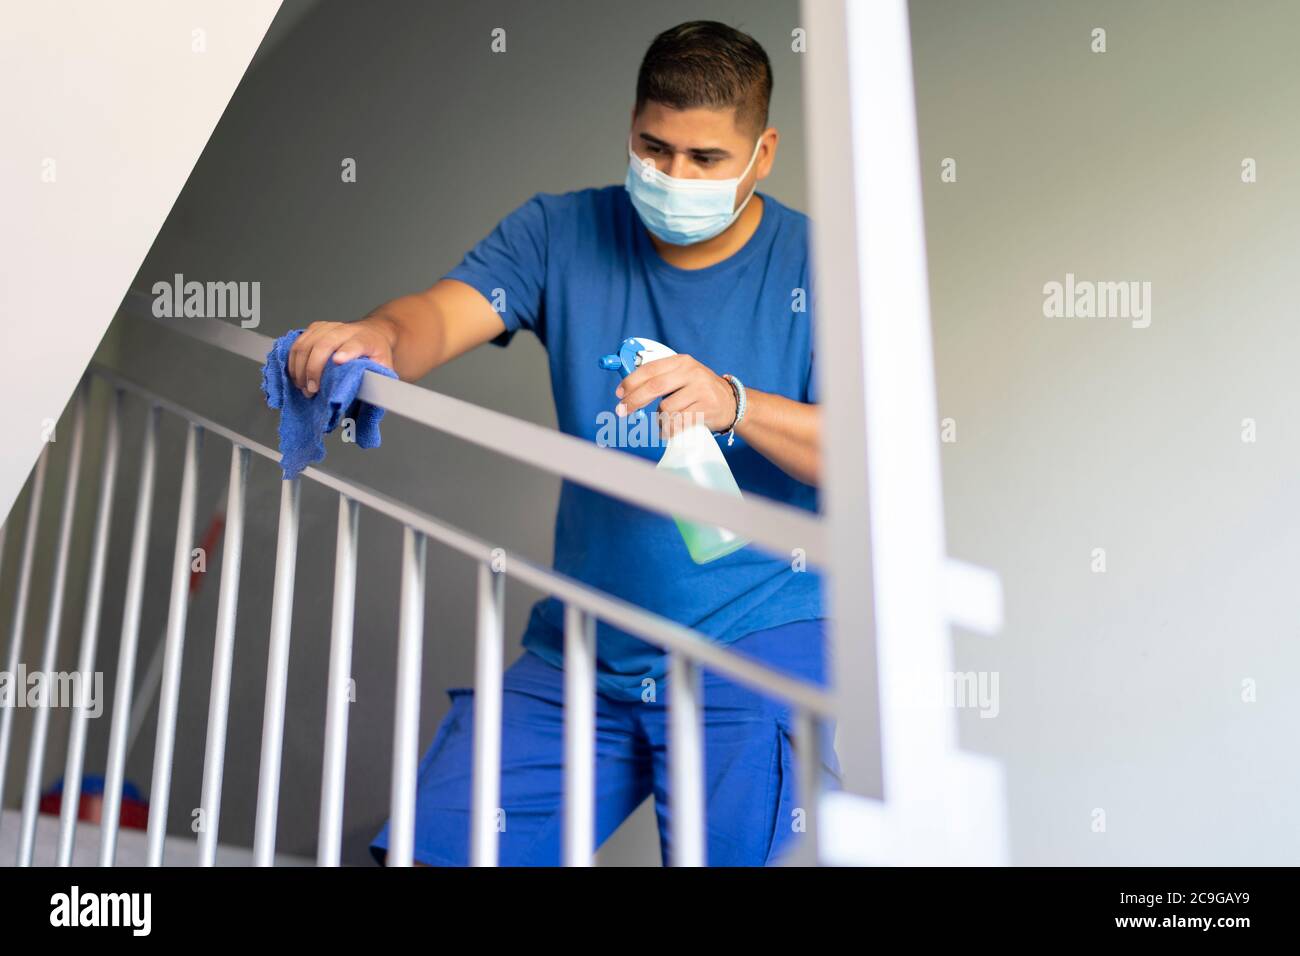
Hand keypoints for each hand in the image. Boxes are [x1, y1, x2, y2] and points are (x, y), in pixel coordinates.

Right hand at [287, 319, 394, 397]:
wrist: (373, 332)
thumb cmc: (377, 353)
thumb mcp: (385, 367)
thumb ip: (379, 379)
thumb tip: (371, 397)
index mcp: (366, 339)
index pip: (356, 344)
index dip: (346, 352)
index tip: (338, 361)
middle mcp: (346, 330)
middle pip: (325, 343)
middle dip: (314, 368)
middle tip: (312, 389)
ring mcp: (329, 327)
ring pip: (307, 342)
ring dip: (300, 366)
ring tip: (302, 386)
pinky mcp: (316, 328)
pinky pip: (298, 342)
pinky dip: (293, 360)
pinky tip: (295, 374)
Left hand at [615, 354, 736, 437]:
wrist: (731, 402)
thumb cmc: (699, 390)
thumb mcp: (682, 376)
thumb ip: (660, 378)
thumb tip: (627, 389)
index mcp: (681, 361)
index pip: (650, 369)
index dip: (631, 382)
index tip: (619, 394)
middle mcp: (691, 372)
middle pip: (654, 387)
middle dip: (634, 401)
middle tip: (622, 411)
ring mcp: (700, 390)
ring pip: (666, 408)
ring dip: (659, 419)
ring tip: (664, 422)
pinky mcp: (706, 408)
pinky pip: (678, 422)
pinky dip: (668, 429)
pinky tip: (669, 430)